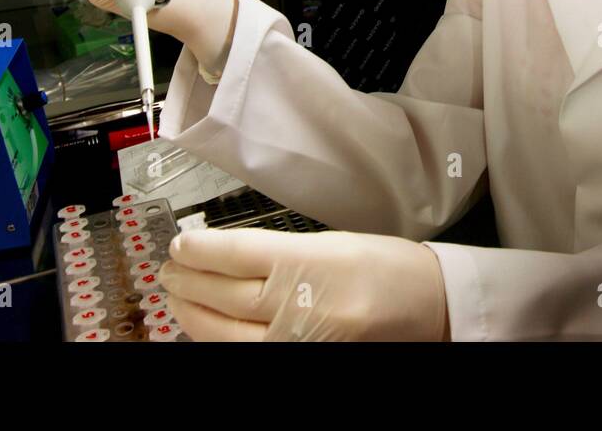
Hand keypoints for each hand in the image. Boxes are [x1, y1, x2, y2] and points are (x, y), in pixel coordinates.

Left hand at [160, 228, 450, 340]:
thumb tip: (224, 256)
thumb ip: (279, 252)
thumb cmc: (389, 268)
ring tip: (178, 294)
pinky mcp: (304, 358)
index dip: (198, 249)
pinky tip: (206, 324)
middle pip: (222, 292)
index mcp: (310, 261)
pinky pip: (247, 352)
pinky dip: (219, 338)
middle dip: (186, 279)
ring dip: (192, 311)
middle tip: (169, 266)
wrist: (432, 306)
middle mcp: (300, 304)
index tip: (180, 242)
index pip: (234, 254)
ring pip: (223, 330)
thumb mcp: (332, 243)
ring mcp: (300, 339)